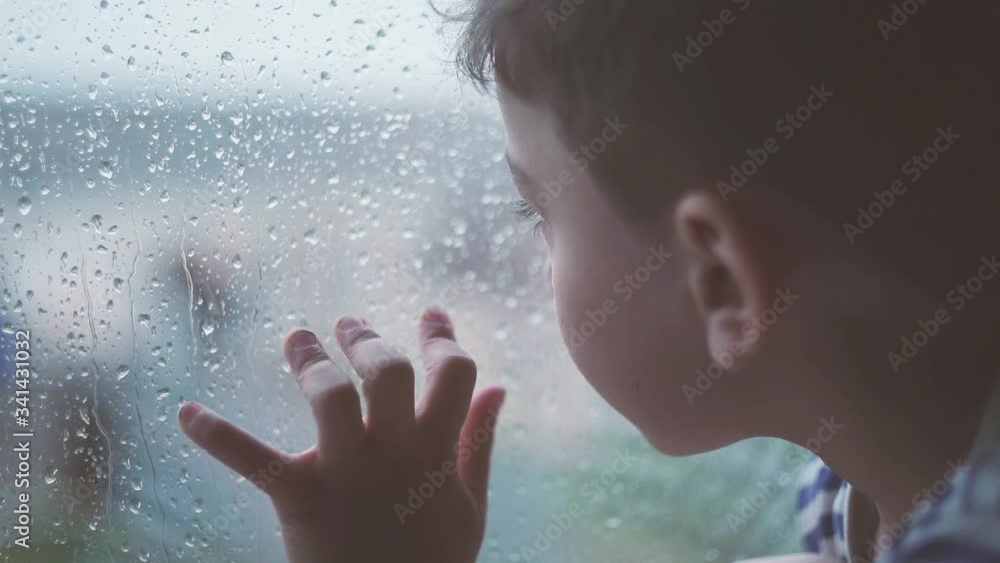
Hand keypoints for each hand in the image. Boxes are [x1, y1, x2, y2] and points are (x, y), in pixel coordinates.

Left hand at [177, 309, 505, 562]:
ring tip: (298, 340)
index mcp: (435, 452)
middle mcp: (392, 453)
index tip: (431, 317)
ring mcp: (345, 473)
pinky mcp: (300, 498)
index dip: (444, 339)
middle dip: (368, 340)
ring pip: (327, 396)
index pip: (454, 375)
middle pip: (388, 371)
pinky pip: (254, 461)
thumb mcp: (469, 505)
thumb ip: (479, 441)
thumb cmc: (431, 561)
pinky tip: (185, 412)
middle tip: (349, 326)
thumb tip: (500, 386)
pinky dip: (217, 436)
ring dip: (310, 361)